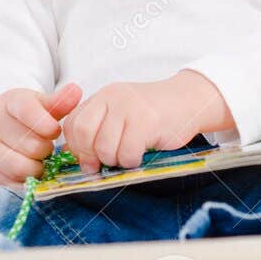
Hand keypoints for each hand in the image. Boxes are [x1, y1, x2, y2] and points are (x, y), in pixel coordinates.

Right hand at [0, 82, 82, 185]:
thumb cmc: (21, 117)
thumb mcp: (38, 104)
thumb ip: (58, 101)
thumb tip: (76, 90)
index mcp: (10, 103)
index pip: (26, 110)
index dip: (44, 123)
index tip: (55, 130)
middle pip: (31, 145)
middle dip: (45, 149)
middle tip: (47, 146)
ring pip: (21, 167)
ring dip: (37, 167)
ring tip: (39, 160)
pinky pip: (12, 183)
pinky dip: (26, 181)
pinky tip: (29, 171)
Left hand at [60, 73, 224, 174]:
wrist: (188, 101)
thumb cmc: (153, 114)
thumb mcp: (120, 116)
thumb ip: (98, 131)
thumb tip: (81, 160)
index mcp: (101, 97)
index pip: (72, 124)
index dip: (75, 146)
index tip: (88, 158)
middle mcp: (111, 98)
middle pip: (82, 134)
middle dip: (91, 155)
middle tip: (105, 162)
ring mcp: (128, 108)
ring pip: (104, 147)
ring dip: (115, 160)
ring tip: (127, 155)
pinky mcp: (146, 121)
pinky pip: (127, 153)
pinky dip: (131, 161)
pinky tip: (140, 154)